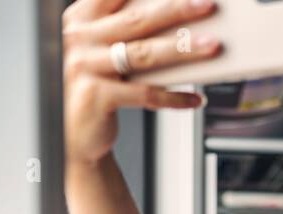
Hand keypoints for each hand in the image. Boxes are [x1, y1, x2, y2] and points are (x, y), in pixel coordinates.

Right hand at [63, 0, 221, 165]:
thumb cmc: (94, 87)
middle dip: (175, 10)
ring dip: (183, 50)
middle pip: (136, 20)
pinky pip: (145, 94)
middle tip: (206, 5)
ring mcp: (85, 66)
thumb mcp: (102, 53)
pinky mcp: (96, 96)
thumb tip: (177, 25)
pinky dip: (174, 97)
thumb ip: (125, 34)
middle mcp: (79, 38)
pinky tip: (195, 98)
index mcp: (80, 19)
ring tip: (211, 46)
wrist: (71, 132)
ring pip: (144, 54)